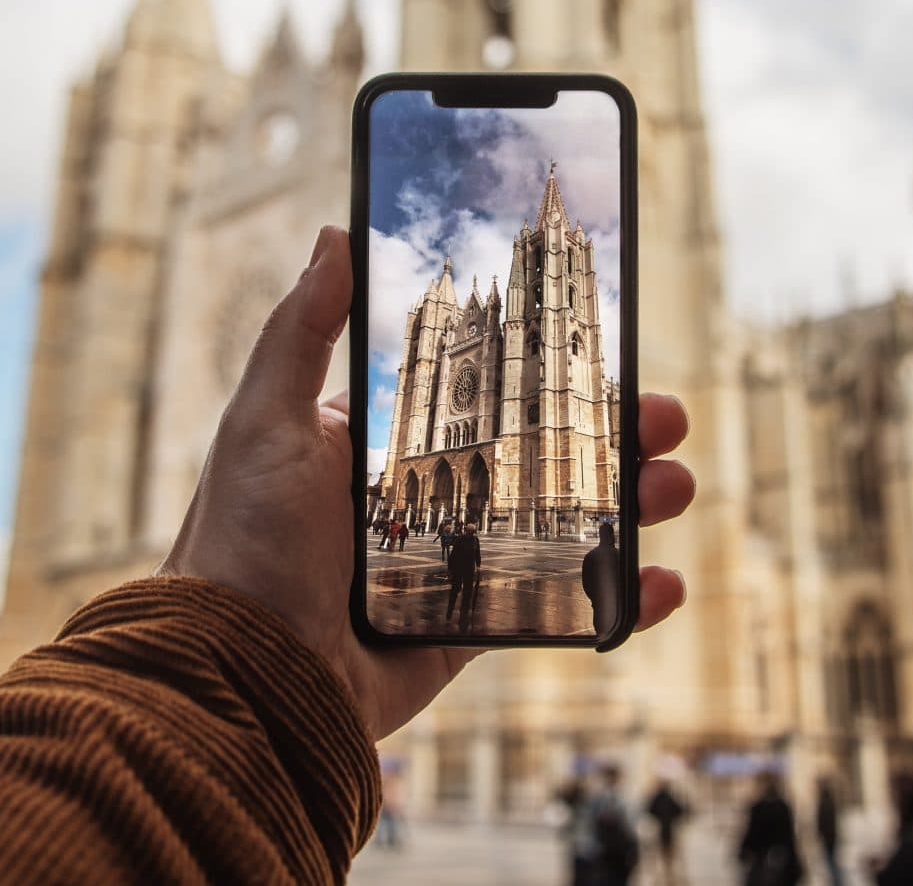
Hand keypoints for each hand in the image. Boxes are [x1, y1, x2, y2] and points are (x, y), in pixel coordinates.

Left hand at [160, 225, 695, 738]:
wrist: (241, 678)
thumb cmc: (240, 545)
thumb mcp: (264, 423)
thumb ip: (302, 331)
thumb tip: (333, 234)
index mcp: (379, 444)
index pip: (483, 389)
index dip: (548, 368)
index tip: (604, 343)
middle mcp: (423, 499)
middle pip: (542, 454)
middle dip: (613, 433)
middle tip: (664, 415)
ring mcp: (451, 566)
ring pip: (562, 524)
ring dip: (629, 502)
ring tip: (672, 485)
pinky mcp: (467, 632)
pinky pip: (556, 608)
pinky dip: (618, 600)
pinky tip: (660, 581)